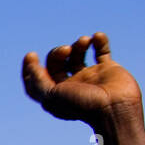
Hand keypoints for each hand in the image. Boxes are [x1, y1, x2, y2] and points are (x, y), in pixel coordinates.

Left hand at [23, 33, 142, 126]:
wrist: (114, 108)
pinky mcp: (108, 69)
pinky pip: (101, 50)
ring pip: (78, 54)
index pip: (37, 80)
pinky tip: (97, 36)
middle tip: (66, 51)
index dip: (30, 68)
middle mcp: (71, 85)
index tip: (31, 55)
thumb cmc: (82, 105)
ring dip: (78, 44)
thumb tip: (31, 66)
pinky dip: (99, 40)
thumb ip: (38, 82)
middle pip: (56, 63)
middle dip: (57, 53)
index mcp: (55, 95)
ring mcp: (89, 76)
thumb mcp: (52, 97)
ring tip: (84, 41)